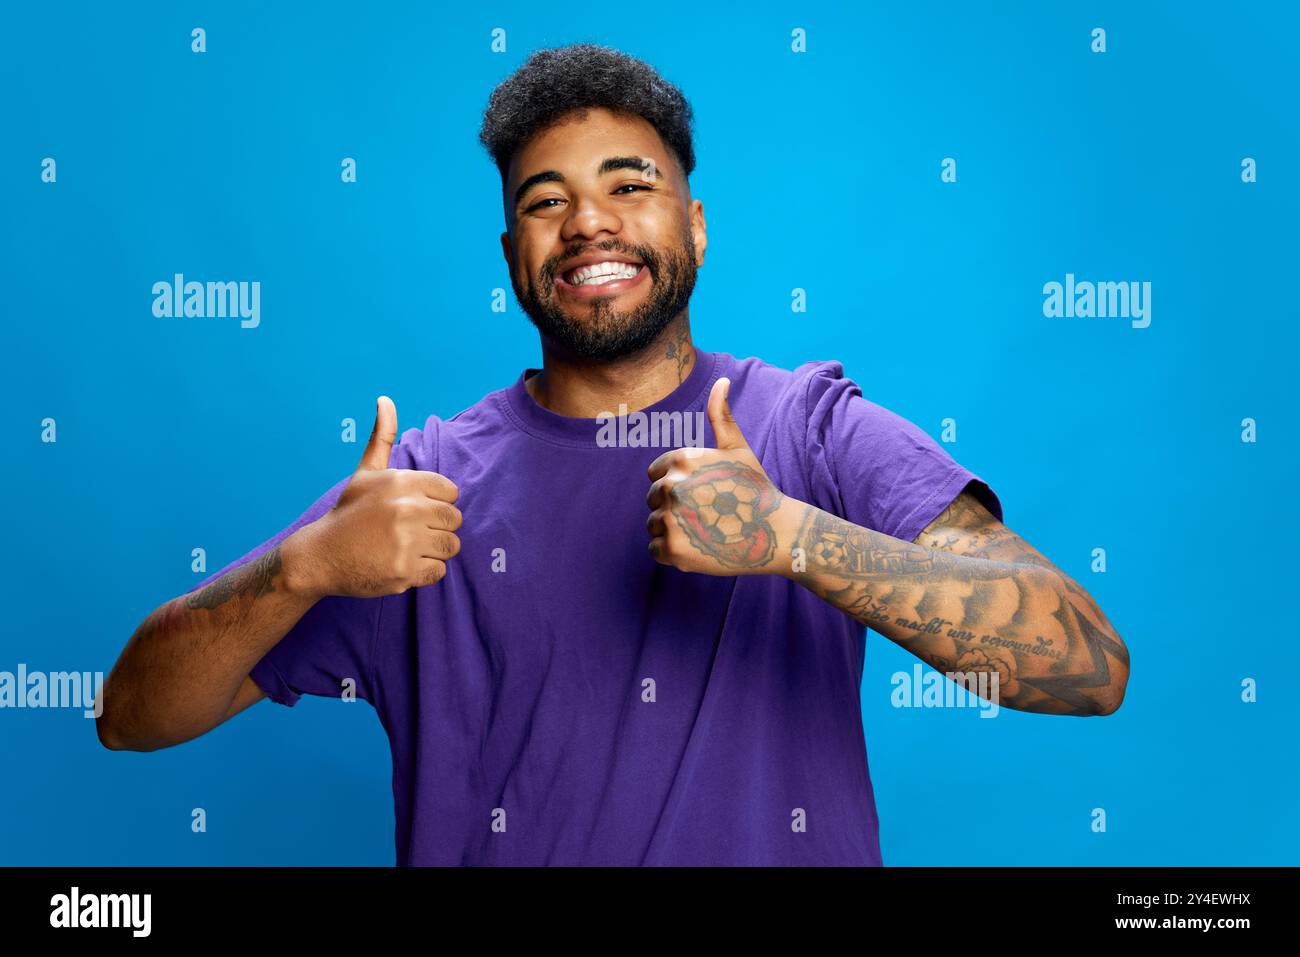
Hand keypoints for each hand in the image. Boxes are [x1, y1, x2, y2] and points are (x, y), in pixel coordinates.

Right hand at [287, 396, 461, 597]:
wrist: (320, 555)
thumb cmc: (350, 512)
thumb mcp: (366, 472)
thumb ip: (382, 437)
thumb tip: (385, 398)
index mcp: (402, 482)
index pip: (451, 493)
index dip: (435, 503)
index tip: (412, 511)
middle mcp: (406, 509)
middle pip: (454, 520)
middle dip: (436, 528)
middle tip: (409, 532)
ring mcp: (406, 542)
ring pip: (450, 546)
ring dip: (433, 550)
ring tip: (405, 547)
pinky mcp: (405, 570)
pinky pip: (439, 571)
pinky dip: (424, 572)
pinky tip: (400, 564)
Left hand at [646, 377, 797, 576]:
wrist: (775, 533)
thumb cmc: (755, 488)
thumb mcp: (737, 448)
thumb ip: (720, 415)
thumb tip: (721, 380)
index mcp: (681, 459)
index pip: (655, 474)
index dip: (679, 485)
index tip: (703, 493)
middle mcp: (671, 486)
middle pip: (653, 499)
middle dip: (674, 507)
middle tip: (707, 514)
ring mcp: (670, 519)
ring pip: (653, 524)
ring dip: (673, 530)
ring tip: (705, 530)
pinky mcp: (672, 549)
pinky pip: (655, 550)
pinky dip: (673, 552)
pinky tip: (699, 547)